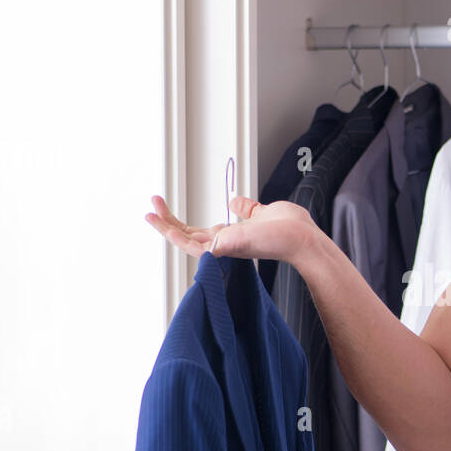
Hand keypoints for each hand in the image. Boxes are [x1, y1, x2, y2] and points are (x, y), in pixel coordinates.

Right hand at [145, 194, 316, 262]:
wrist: (302, 237)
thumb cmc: (290, 228)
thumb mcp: (262, 212)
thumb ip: (247, 209)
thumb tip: (235, 201)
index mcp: (231, 236)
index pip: (199, 231)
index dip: (180, 221)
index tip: (165, 207)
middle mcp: (224, 244)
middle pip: (187, 236)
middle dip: (167, 222)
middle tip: (150, 207)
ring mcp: (224, 248)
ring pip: (186, 242)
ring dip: (165, 228)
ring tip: (148, 214)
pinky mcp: (225, 249)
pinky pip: (196, 248)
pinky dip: (178, 238)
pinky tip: (165, 227)